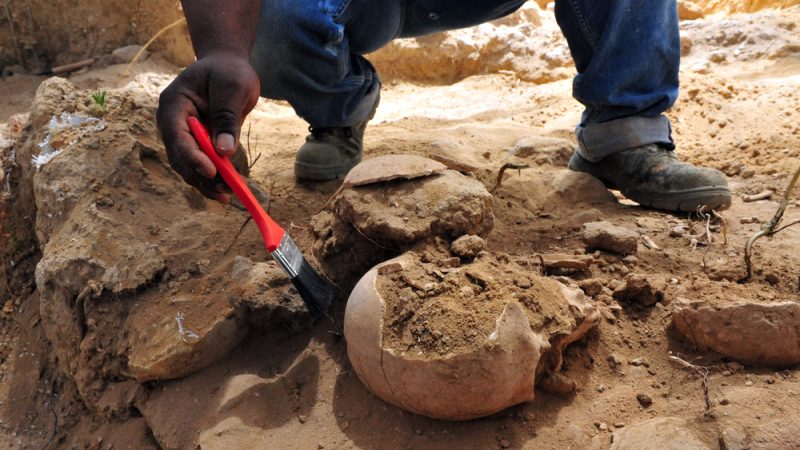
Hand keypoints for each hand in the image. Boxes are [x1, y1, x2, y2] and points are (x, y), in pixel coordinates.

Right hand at [157, 53, 259, 201]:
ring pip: (189, 166)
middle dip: (201, 176)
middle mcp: (173, 123)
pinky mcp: (197, 144)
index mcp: (174, 104)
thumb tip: (224, 151)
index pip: (177, 136)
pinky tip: (228, 190)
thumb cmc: (228, 71)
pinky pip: (201, 165)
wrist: (227, 65)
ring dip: (207, 183)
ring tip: (227, 196)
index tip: (211, 171)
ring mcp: (183, 135)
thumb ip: (226, 118)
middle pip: (180, 157)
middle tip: (224, 192)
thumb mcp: (232, 88)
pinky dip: (213, 178)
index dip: (192, 156)